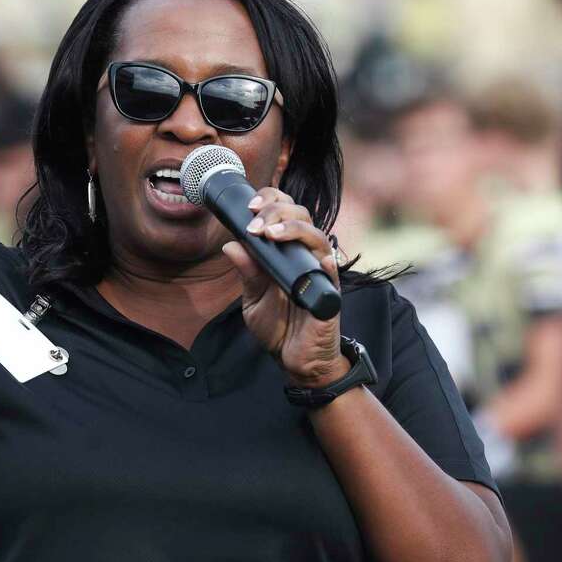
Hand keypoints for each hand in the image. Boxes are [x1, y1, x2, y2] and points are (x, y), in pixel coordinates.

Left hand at [221, 187, 344, 385]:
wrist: (295, 361)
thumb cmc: (279, 327)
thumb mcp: (254, 299)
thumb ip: (247, 273)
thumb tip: (231, 245)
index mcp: (287, 253)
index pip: (286, 213)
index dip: (271, 201)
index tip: (250, 207)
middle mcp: (305, 257)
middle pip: (302, 215)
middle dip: (277, 210)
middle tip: (255, 222)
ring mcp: (320, 273)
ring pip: (317, 236)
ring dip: (293, 229)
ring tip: (270, 234)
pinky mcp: (329, 294)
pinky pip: (331, 271)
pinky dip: (324, 262)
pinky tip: (313, 259)